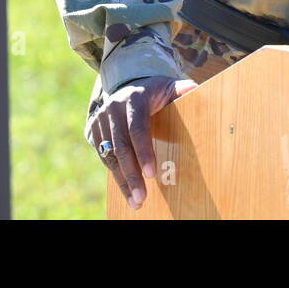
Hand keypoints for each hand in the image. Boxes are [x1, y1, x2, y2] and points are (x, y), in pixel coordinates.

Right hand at [85, 75, 196, 209]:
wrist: (128, 86)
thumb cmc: (155, 92)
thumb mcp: (168, 87)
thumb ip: (182, 90)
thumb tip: (195, 90)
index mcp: (134, 98)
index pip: (137, 128)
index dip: (144, 151)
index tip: (152, 174)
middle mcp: (113, 107)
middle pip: (121, 147)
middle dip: (131, 174)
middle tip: (142, 197)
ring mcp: (100, 119)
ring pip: (109, 156)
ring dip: (122, 181)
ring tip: (136, 201)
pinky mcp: (93, 130)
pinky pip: (103, 157)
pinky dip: (115, 174)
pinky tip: (126, 190)